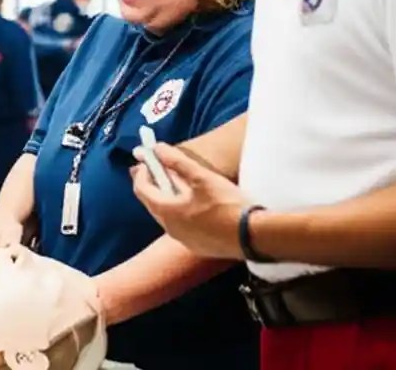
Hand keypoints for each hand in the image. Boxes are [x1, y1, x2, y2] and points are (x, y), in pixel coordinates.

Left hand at [131, 142, 247, 259]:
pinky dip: (183, 210)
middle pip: (153, 202)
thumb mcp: (201, 178)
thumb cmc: (227, 205)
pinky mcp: (199, 246)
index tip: (149, 159)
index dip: (143, 171)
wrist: (254, 237)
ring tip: (182, 182)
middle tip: (163, 167)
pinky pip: (183, 225)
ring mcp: (184, 240)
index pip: (141, 189)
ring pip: (168, 214)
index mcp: (166, 212)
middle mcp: (170, 229)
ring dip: (170, 196)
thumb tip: (158, 148)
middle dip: (156, 183)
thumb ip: (177, 162)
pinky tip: (198, 203)